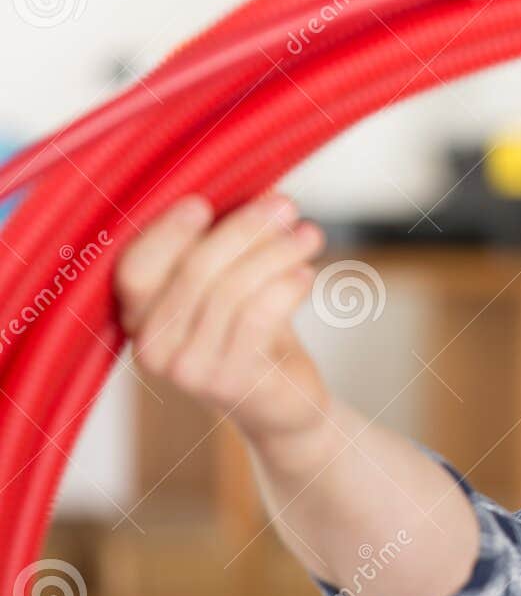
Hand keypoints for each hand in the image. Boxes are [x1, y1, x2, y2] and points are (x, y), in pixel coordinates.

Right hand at [115, 190, 332, 445]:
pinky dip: (285, 288)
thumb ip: (233, 244)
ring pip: (231, 291)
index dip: (166, 232)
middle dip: (244, 230)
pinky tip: (307, 273)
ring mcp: (187, 370)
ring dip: (276, 254)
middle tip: (286, 206)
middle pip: (194, 271)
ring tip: (310, 235)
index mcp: (138, 316)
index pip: (135, 267)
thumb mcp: (236, 283)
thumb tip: (265, 191)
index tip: (204, 201)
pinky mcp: (228, 383)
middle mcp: (152, 347)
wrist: (284, 404)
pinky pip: (257, 319)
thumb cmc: (255, 333)